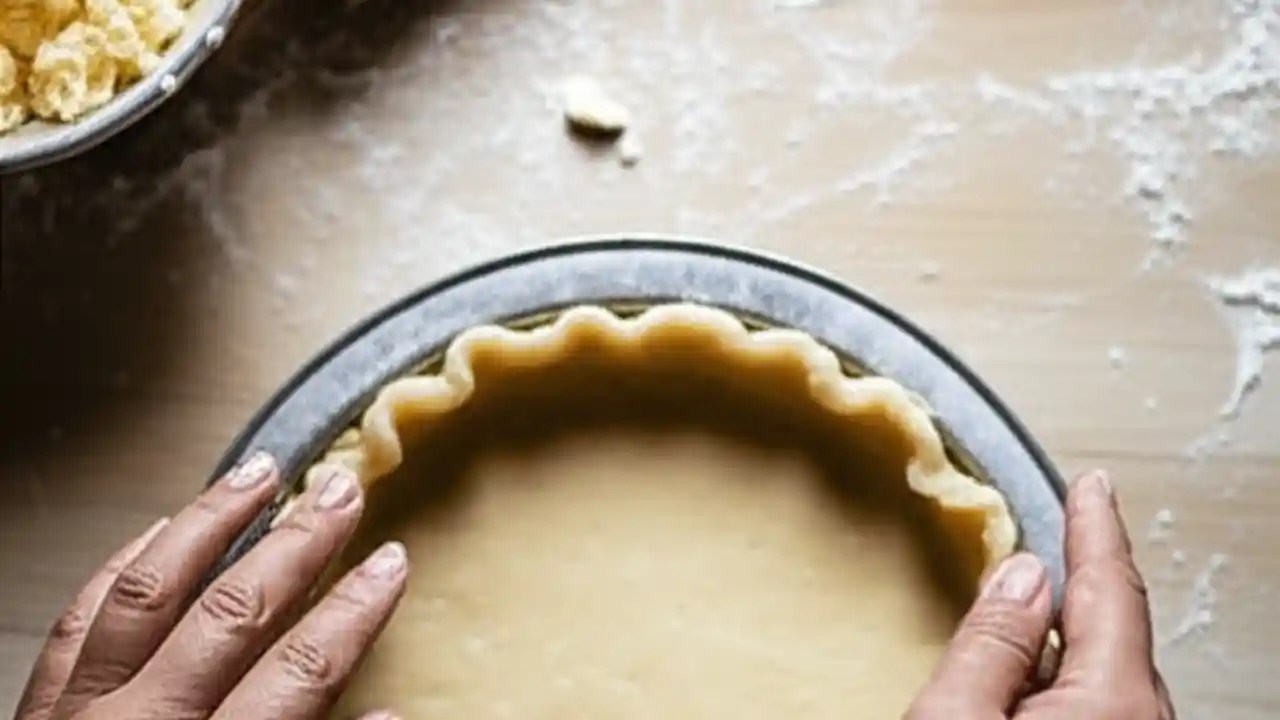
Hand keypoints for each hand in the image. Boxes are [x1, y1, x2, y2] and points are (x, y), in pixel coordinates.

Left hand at [14, 454, 405, 719]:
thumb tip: (385, 719)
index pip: (297, 677)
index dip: (353, 615)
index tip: (392, 565)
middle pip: (231, 615)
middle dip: (297, 546)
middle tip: (341, 493)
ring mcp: (76, 716)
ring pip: (147, 592)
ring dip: (209, 524)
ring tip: (257, 474)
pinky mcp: (36, 711)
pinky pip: (81, 617)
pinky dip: (126, 563)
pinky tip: (161, 528)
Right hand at [907, 471, 1174, 718]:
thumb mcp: (953, 717)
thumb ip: (991, 643)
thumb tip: (1021, 578)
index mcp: (1112, 702)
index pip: (1110, 590)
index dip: (1095, 529)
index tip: (1092, 486)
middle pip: (1115, 634)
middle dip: (1079, 585)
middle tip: (1058, 536)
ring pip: (1110, 679)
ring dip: (1071, 640)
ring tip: (1033, 617)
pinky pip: (1105, 710)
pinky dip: (1074, 681)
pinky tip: (1035, 689)